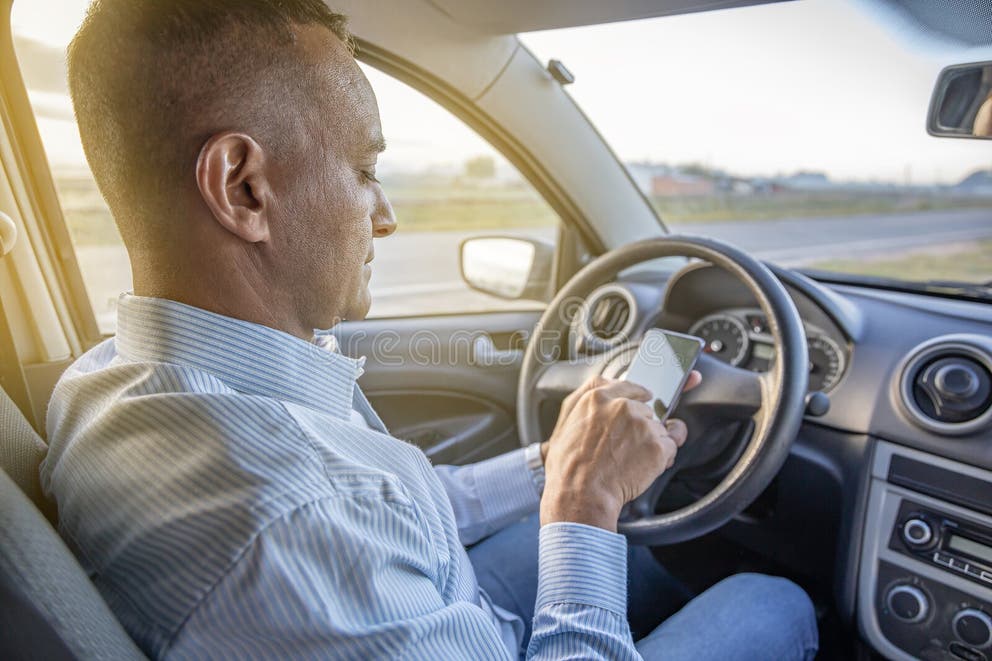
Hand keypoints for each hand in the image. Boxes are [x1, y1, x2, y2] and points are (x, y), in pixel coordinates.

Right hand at [540, 371, 700, 531]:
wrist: (581, 494)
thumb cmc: (569, 467)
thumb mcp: (564, 424)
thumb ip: (583, 400)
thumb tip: (601, 388)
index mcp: (597, 399)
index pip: (628, 386)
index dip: (638, 394)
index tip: (646, 397)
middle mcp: (622, 407)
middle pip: (645, 410)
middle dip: (640, 428)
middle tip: (625, 448)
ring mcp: (642, 425)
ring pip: (658, 429)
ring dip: (651, 444)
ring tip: (630, 461)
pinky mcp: (657, 445)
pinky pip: (671, 446)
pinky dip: (663, 458)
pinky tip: (645, 468)